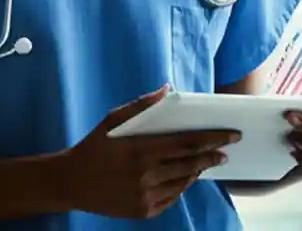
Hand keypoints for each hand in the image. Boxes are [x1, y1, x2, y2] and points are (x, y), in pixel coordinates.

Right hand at [58, 85, 240, 218]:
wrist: (70, 182)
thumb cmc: (94, 146)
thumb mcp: (113, 119)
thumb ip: (141, 106)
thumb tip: (168, 90)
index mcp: (141, 150)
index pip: (188, 143)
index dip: (214, 138)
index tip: (231, 135)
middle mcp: (146, 176)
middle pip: (191, 164)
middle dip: (212, 156)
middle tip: (225, 151)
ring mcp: (145, 197)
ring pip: (183, 183)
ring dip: (197, 171)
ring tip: (204, 161)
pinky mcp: (142, 211)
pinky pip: (171, 198)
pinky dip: (181, 186)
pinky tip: (184, 177)